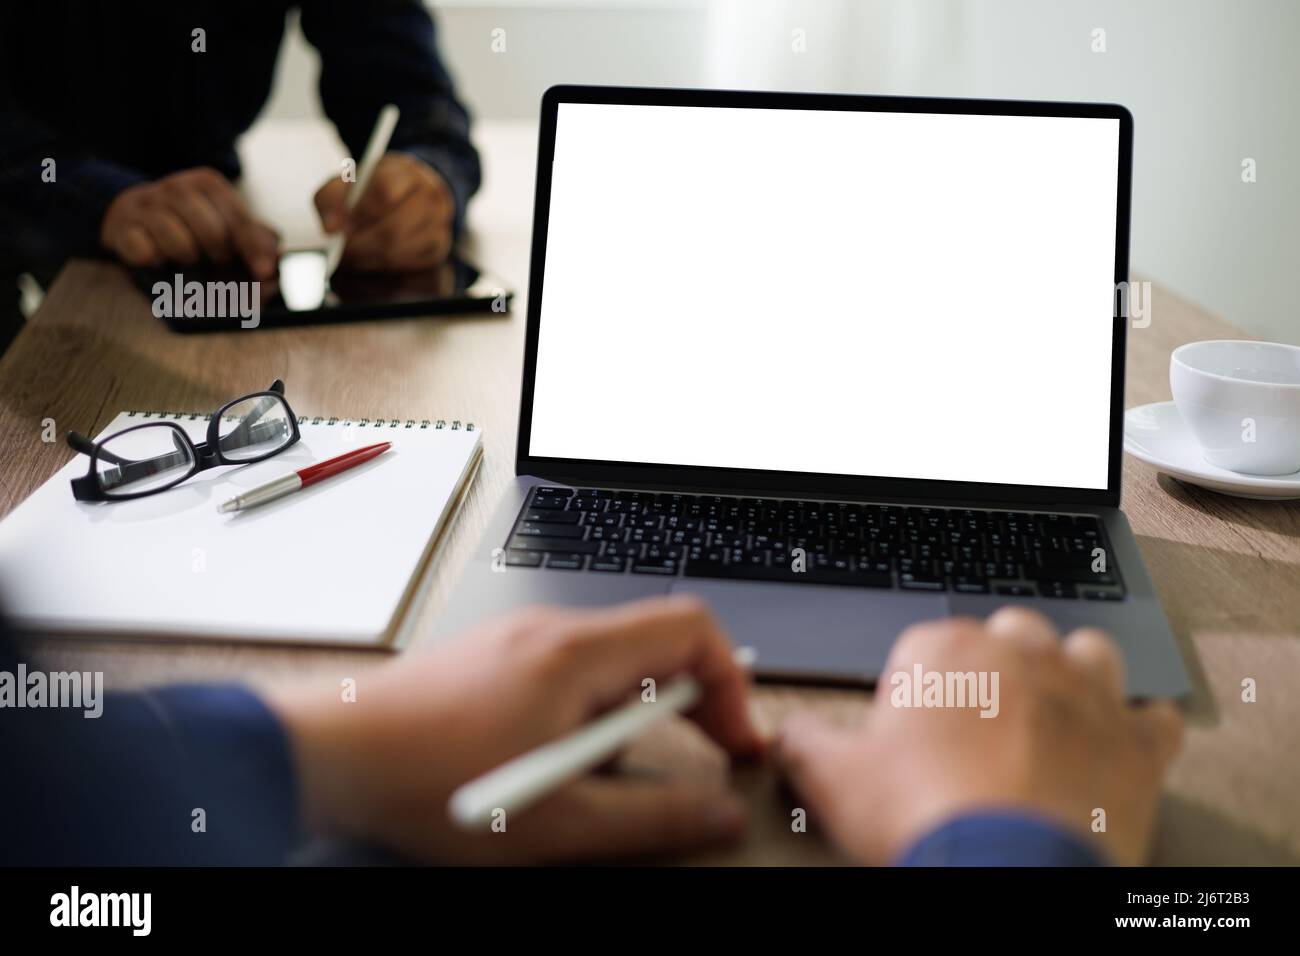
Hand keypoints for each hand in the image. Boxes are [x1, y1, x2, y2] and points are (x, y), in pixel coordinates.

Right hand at [100, 167, 278, 278]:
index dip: (253, 248)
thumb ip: (252, 240)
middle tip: (218, 264)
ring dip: (189, 261)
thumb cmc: (187, 225)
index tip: (264, 272)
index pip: (238, 218)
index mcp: (207, 183)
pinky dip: (157, 261)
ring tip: (187, 259)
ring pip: (180, 244)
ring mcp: (146, 204)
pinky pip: (146, 252)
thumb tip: (277, 263)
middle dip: (221, 257)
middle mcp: (176, 187)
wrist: (130, 214)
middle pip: (212, 233)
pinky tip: (158, 258)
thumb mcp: (222, 223)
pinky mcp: (123, 226)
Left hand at [264, 596, 763, 862]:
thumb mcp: (559, 821)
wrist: (331, 758)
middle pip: (654, 643)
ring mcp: (517, 640)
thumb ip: (653, 817)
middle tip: (691, 758)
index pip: (690, 628)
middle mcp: (548, 630)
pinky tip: (548, 762)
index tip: (733, 738)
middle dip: (684, 705)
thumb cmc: (426, 781)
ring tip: (592, 776)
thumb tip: (715, 811)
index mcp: (575, 653)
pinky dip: (584, 714)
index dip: (730, 683)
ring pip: (610, 663)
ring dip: (627, 717)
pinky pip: (566, 673)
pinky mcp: (492, 659)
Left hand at [313, 152, 454, 271]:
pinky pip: (409, 263)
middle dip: (362, 244)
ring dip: (371, 257)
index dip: (359, 213)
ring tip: (352, 256)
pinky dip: (385, 265)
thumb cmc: (373, 189)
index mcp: (406, 171)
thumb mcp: (347, 183)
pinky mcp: (439, 245)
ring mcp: (439, 221)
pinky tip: (371, 258)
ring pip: (401, 248)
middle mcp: (430, 194)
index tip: (339, 229)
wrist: (410, 192)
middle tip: (342, 252)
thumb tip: (330, 229)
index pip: (385, 191)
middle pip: (395, 226)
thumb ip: (331, 200)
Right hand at [775, 607, 1183, 865]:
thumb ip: (804, 744)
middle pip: (1012, 634)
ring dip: (1075, 677)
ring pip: (1090, 654)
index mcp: (945, 652)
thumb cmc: (924, 815)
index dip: (921, 688)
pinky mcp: (1135, 743)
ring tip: (1053, 714)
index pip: (928, 644)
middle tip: (980, 721)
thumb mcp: (834, 780)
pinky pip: (1156, 719)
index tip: (916, 727)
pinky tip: (1120, 749)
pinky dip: (1142, 732)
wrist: (1005, 870)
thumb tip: (788, 736)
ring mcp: (1085, 694)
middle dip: (999, 667)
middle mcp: (1020, 654)